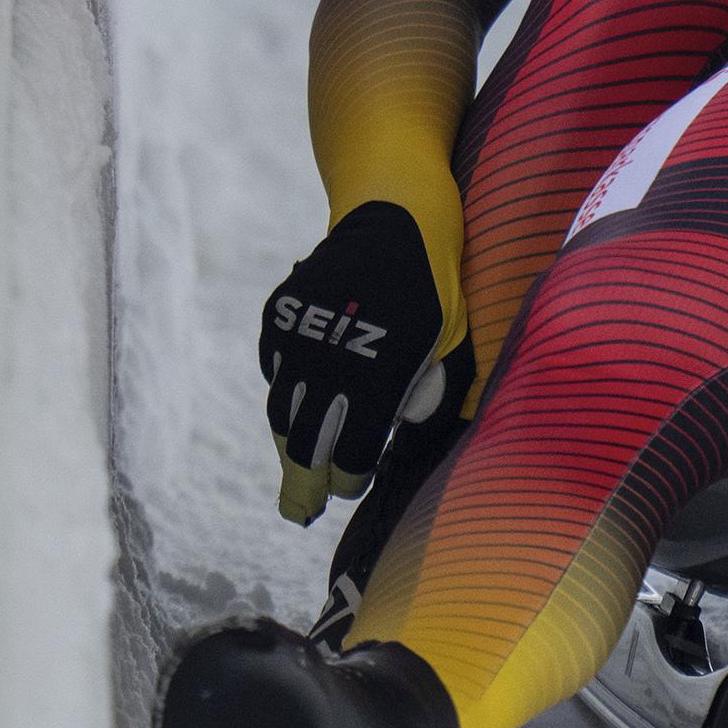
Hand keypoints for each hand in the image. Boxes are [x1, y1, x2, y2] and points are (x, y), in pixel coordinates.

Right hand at [259, 202, 451, 525]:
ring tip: (297, 469)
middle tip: (300, 511)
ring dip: (290, 444)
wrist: (396, 215)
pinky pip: (274, 371)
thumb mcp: (453, 344)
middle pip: (305, 447)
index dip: (348, 482)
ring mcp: (297, 339)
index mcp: (377, 379)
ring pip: (281, 413)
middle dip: (304, 485)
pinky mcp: (278, 316)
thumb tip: (400, 439)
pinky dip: (284, 393)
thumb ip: (434, 397)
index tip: (351, 488)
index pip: (349, 459)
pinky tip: (299, 406)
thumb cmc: (437, 287)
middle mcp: (328, 364)